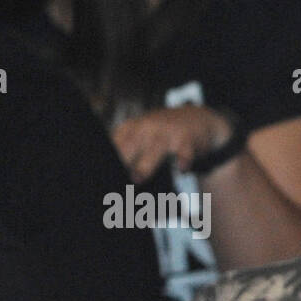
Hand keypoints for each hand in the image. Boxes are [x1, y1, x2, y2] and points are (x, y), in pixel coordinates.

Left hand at [111, 104, 233, 181]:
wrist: (197, 118)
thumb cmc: (163, 134)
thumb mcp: (142, 134)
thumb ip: (128, 151)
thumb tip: (115, 181)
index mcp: (132, 128)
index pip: (115, 143)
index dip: (109, 158)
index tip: (103, 174)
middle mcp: (147, 128)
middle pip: (131, 145)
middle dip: (122, 160)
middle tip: (114, 176)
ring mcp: (167, 133)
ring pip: (155, 149)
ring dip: (145, 164)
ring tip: (137, 179)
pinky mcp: (187, 139)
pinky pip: (184, 151)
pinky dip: (183, 160)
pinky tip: (182, 170)